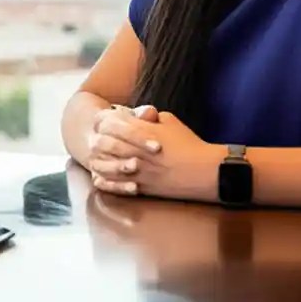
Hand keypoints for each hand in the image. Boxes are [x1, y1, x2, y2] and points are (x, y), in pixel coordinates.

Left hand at [87, 105, 218, 201]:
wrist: (205, 172)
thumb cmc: (189, 144)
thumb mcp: (170, 121)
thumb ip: (149, 116)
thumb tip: (136, 113)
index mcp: (143, 132)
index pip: (113, 123)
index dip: (106, 120)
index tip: (105, 119)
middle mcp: (137, 151)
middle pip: (106, 142)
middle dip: (99, 138)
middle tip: (97, 136)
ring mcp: (138, 171)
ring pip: (106, 164)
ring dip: (99, 159)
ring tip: (95, 156)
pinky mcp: (142, 187)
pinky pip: (115, 186)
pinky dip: (105, 181)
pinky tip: (99, 177)